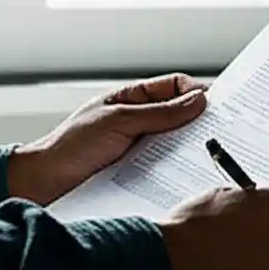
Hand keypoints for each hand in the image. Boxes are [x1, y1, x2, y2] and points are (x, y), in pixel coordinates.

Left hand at [8, 73, 207, 204]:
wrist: (45, 182)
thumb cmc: (71, 145)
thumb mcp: (118, 121)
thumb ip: (158, 113)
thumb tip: (198, 101)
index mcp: (133, 99)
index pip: (175, 87)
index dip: (196, 92)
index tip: (217, 105)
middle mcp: (139, 121)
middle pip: (181, 116)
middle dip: (200, 121)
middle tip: (223, 132)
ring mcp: (140, 147)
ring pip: (177, 144)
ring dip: (191, 149)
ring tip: (209, 156)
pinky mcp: (139, 173)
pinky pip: (166, 168)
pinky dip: (179, 170)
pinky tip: (188, 177)